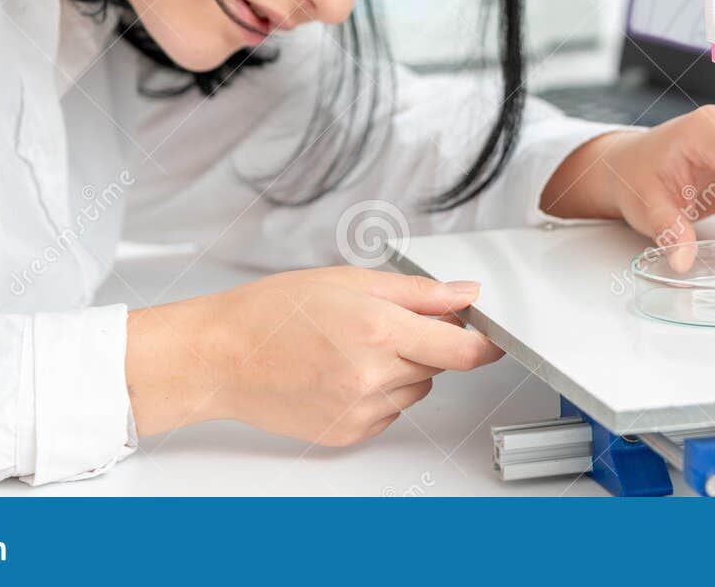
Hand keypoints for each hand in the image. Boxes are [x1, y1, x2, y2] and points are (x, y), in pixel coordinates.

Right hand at [125, 266, 502, 444]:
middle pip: (438, 364)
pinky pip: (390, 413)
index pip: (462, 349)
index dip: (484, 342)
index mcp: (377, 330)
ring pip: (415, 390)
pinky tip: (341, 373)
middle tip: (380, 323)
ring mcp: (360, 410)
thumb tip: (464, 295)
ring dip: (402, 370)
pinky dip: (379, 394)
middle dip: (424, 342)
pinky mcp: (348, 433)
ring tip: (352, 348)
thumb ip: (416, 293)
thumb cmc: (272, 314)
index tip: (493, 336)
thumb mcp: (349, 281)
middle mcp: (372, 376)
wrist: (221, 357)